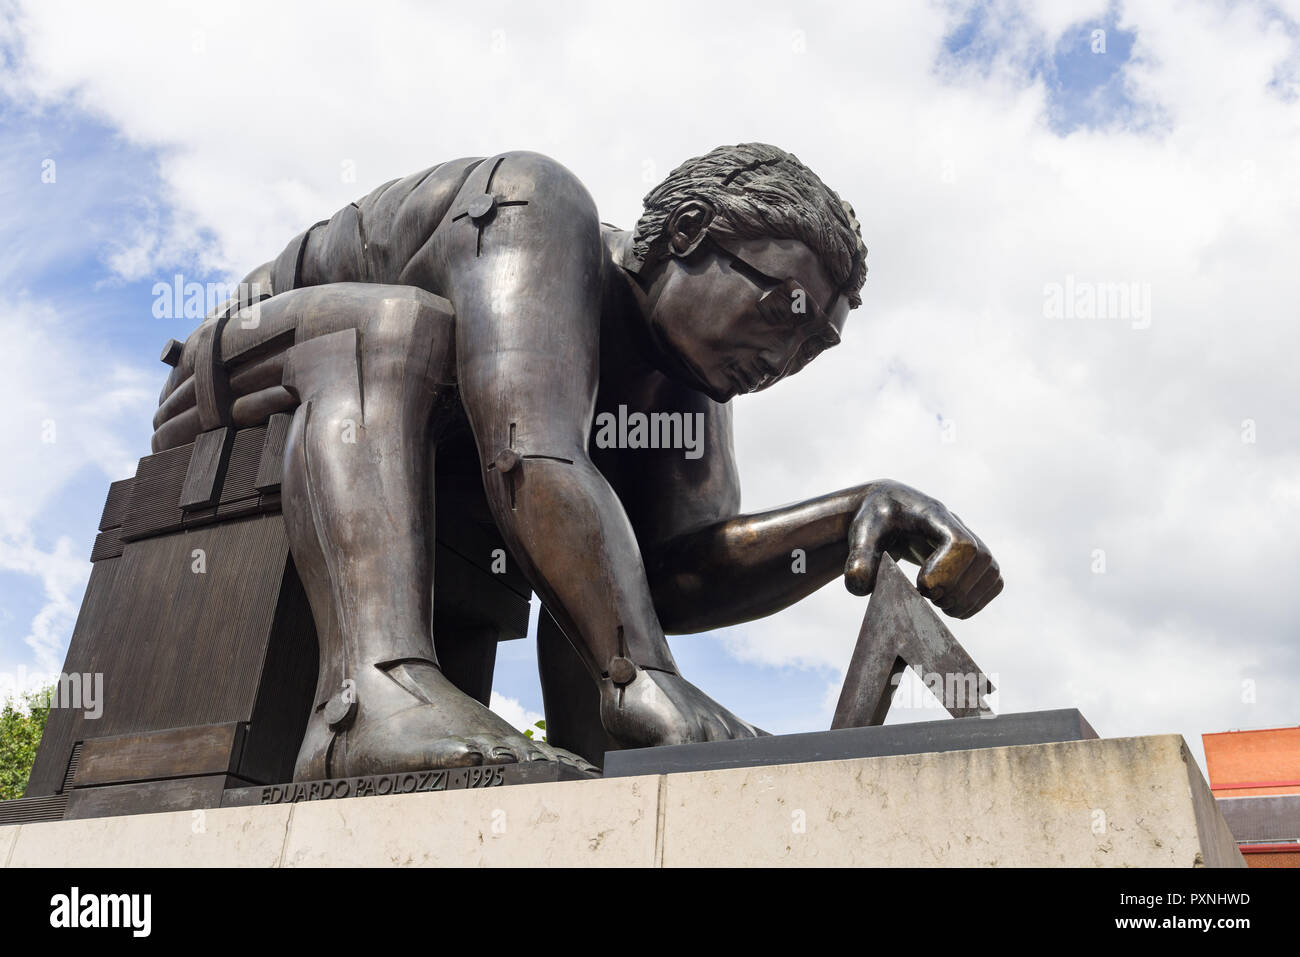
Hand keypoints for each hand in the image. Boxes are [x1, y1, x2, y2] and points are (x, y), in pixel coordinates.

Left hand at [844, 481, 1002, 618]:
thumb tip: (862, 586)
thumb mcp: (860, 534)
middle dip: (956, 589)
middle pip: (981, 559)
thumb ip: (858, 558)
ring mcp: (970, 541)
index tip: (921, 586)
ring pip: (990, 572)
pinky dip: (976, 600)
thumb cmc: (874, 522)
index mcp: (932, 514)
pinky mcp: (974, 559)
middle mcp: (957, 525)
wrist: (885, 513)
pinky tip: (949, 606)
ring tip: (938, 604)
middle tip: (926, 598)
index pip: (961, 542)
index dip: (948, 571)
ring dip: (968, 598)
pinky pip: (992, 581)